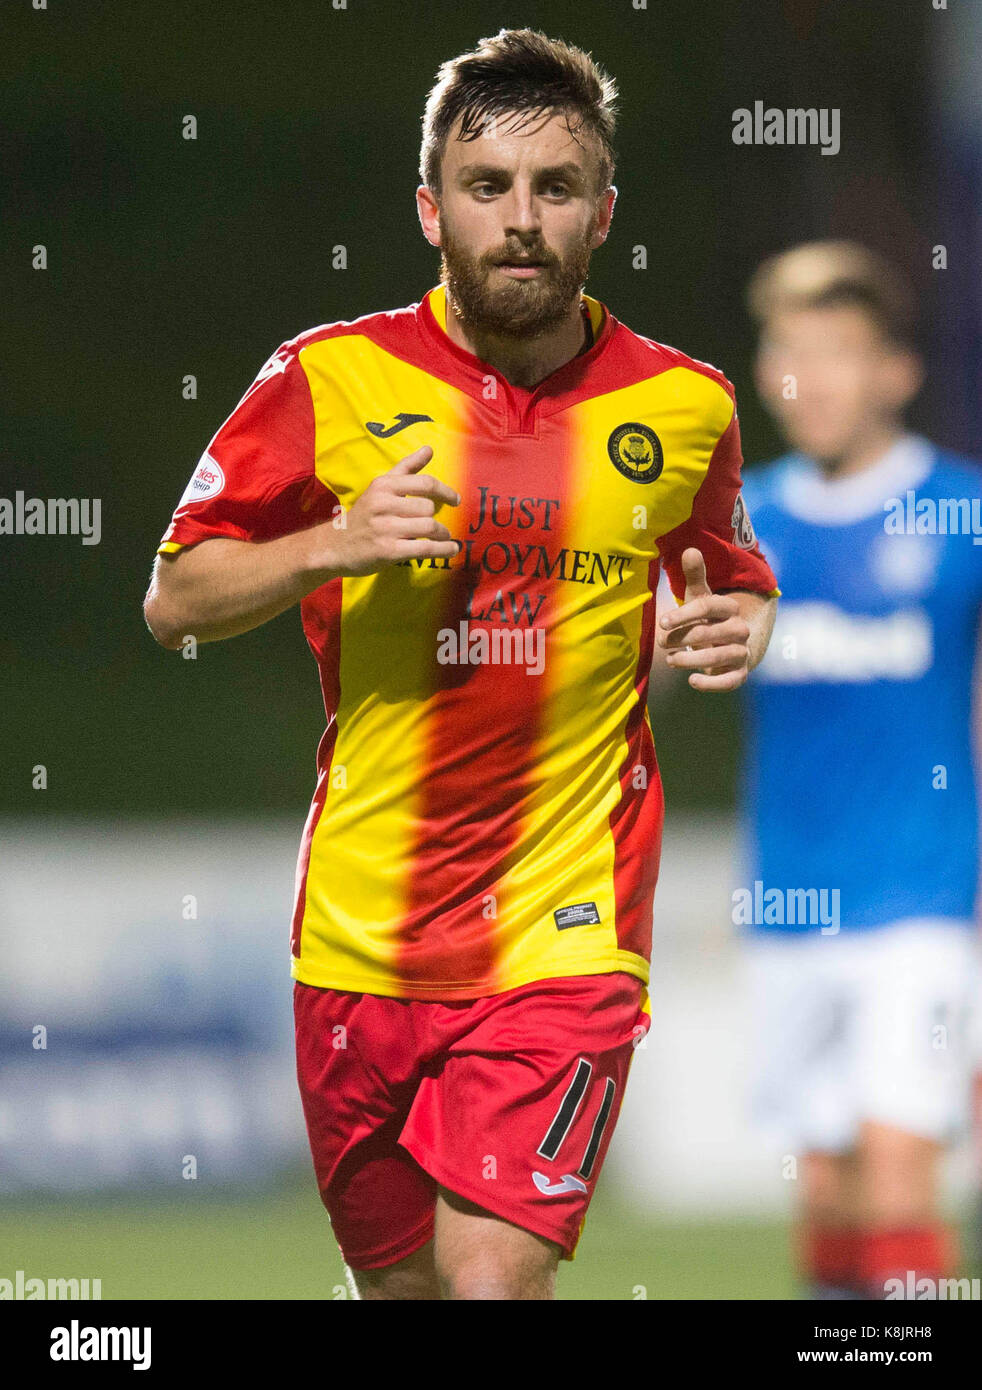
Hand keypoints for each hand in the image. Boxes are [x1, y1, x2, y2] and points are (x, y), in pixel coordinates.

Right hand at [307, 445, 460, 577]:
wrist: (335, 545)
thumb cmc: (364, 515)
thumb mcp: (380, 487)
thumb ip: (406, 468)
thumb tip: (429, 449)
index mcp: (384, 486)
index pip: (424, 483)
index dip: (445, 491)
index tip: (455, 500)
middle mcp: (383, 504)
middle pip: (428, 508)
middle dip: (437, 517)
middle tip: (438, 526)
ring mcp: (385, 528)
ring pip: (428, 527)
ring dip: (443, 535)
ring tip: (445, 538)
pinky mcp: (388, 551)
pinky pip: (424, 549)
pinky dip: (443, 550)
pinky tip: (451, 550)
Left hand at [657, 547, 751, 691]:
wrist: (728, 643)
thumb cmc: (707, 618)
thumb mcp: (700, 597)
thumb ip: (695, 576)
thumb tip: (690, 549)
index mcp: (728, 608)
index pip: (707, 607)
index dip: (683, 614)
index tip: (661, 623)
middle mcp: (739, 629)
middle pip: (710, 633)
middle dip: (682, 638)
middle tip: (661, 643)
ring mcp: (741, 651)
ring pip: (719, 657)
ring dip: (692, 659)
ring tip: (670, 660)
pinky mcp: (740, 673)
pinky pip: (731, 681)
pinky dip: (712, 683)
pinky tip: (692, 681)